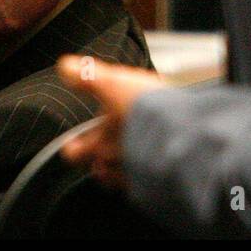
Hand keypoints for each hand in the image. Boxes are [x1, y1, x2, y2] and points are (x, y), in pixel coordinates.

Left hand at [57, 55, 167, 188]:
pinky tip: (156, 163)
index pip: (76, 153)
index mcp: (100, 145)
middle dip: (100, 160)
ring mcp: (138, 177)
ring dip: (123, 168)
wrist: (184, 132)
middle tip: (104, 150)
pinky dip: (149, 174)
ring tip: (130, 157)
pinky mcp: (161, 182)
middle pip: (99, 170)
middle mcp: (115, 166)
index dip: (72, 148)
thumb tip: (65, 67)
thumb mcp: (113, 83)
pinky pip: (149, 183)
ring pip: (123, 179)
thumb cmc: (146, 110)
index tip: (70, 145)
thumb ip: (88, 76)